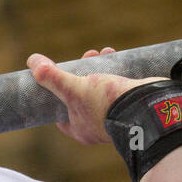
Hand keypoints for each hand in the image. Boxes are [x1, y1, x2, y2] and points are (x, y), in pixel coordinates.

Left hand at [27, 47, 166, 145]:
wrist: (150, 106)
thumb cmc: (108, 103)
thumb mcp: (74, 88)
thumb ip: (52, 77)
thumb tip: (32, 62)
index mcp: (81, 129)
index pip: (61, 113)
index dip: (58, 93)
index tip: (60, 74)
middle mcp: (98, 126)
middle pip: (82, 96)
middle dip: (83, 73)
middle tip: (87, 55)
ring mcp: (116, 116)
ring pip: (102, 90)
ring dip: (101, 68)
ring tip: (105, 52)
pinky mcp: (132, 105)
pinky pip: (120, 87)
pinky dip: (117, 71)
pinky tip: (118, 56)